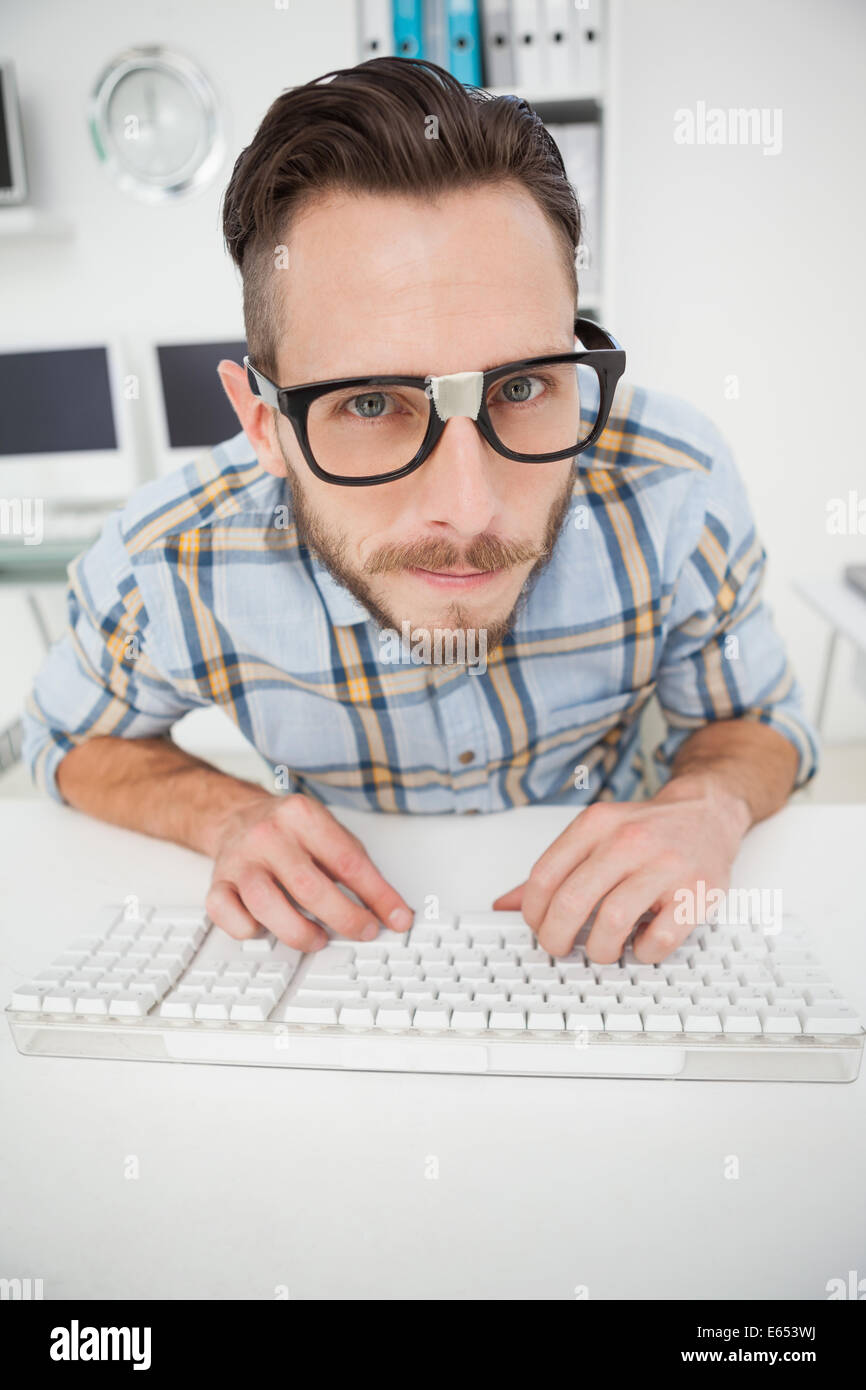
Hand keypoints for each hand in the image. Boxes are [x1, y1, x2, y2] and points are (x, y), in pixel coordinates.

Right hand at [205, 792, 413, 950]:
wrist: (236, 816)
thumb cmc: (289, 831)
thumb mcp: (328, 832)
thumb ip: (358, 868)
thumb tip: (391, 910)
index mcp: (302, 816)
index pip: (348, 862)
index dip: (377, 896)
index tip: (396, 918)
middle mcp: (268, 836)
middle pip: (309, 887)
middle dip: (344, 918)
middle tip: (363, 931)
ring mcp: (240, 860)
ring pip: (266, 906)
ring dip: (299, 932)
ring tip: (318, 938)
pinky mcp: (218, 882)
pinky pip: (227, 916)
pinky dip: (249, 930)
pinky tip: (267, 927)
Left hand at [492, 776, 750, 962]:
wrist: (708, 812)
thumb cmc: (647, 831)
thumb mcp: (595, 835)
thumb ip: (553, 870)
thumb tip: (504, 905)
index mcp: (597, 824)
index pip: (545, 875)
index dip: (533, 912)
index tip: (537, 928)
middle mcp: (629, 840)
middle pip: (573, 900)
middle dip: (557, 937)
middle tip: (560, 949)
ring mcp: (666, 865)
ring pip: (614, 921)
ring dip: (600, 949)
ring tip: (602, 950)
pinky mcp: (697, 891)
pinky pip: (661, 938)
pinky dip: (644, 952)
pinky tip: (641, 943)